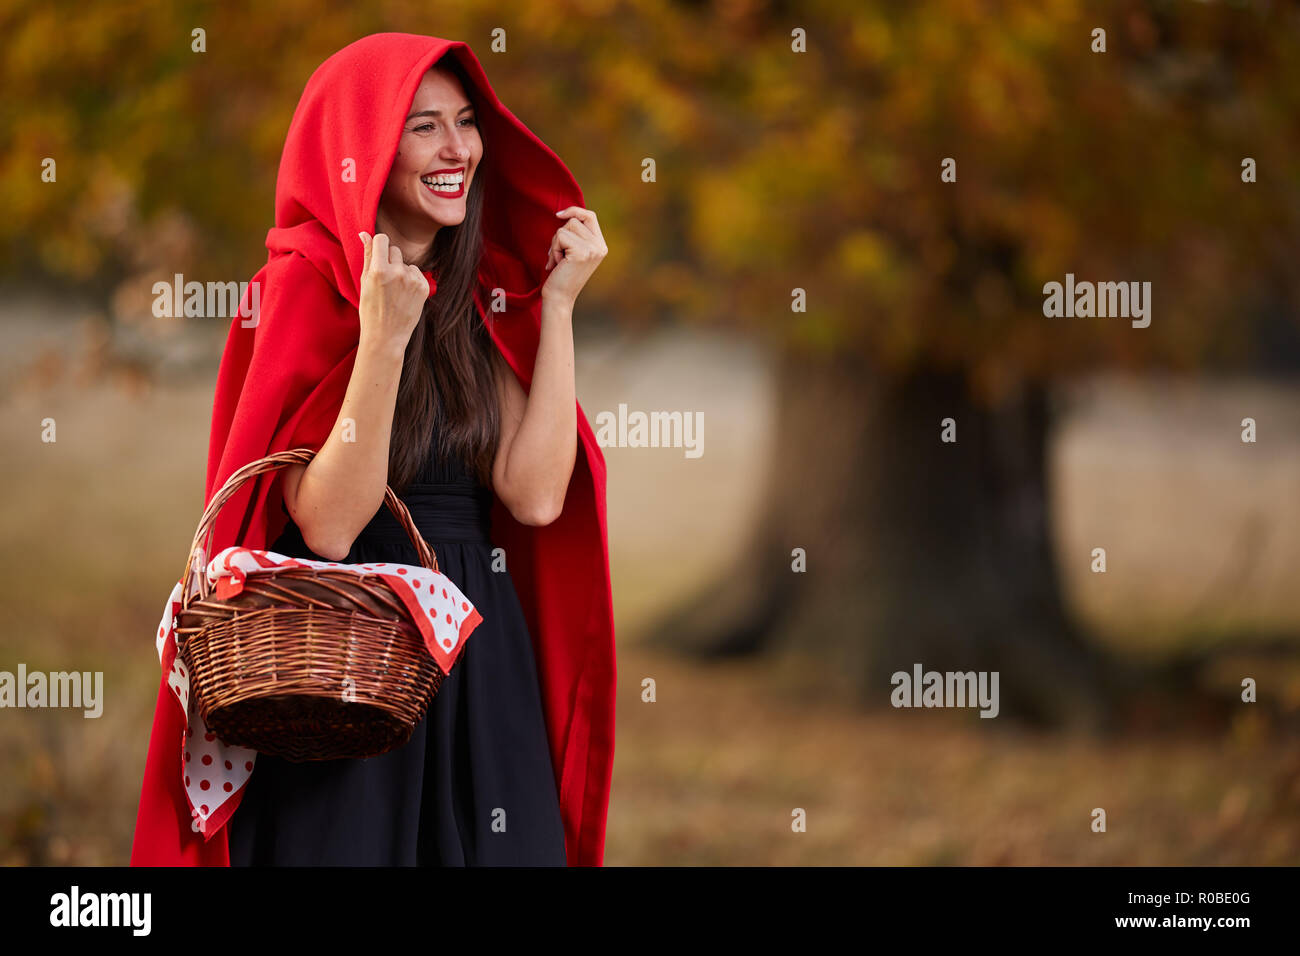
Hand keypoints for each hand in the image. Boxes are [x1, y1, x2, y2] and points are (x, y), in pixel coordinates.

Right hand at [357, 231, 429, 354]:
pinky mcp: (424, 287)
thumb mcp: (364, 282)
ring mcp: (412, 280)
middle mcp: (397, 273)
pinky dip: (412, 280)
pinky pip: (417, 273)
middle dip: (389, 260)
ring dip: (401, 271)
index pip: (382, 239)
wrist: (386, 336)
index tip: (377, 255)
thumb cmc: (370, 310)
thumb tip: (364, 233)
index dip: (379, 245)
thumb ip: (367, 256)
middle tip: (384, 280)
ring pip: (406, 263)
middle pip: (395, 250)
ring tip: (394, 291)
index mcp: (378, 270)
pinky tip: (404, 295)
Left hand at [541, 206, 607, 305]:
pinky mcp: (582, 252)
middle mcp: (600, 246)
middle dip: (561, 234)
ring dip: (556, 243)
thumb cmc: (561, 275)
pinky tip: (556, 264)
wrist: (559, 298)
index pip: (590, 216)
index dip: (575, 211)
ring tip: (559, 260)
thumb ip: (575, 235)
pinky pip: (561, 236)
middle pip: (575, 220)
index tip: (558, 215)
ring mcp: (593, 249)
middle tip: (559, 255)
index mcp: (601, 246)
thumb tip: (564, 214)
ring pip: (567, 227)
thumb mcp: (572, 252)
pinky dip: (554, 250)